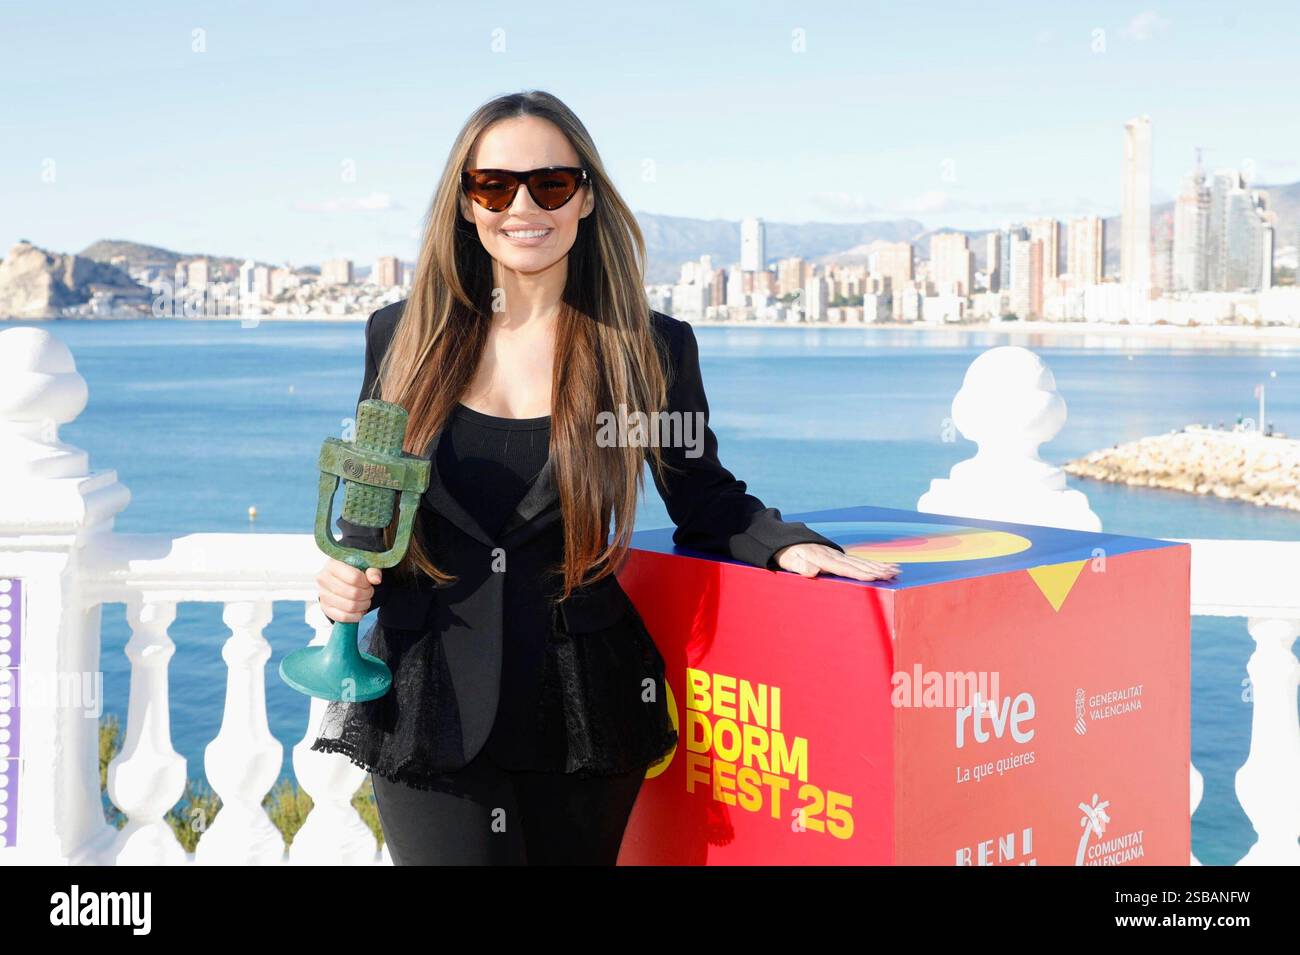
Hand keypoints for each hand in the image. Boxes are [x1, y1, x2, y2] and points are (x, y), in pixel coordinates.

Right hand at [317, 559, 382, 622]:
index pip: (354, 577)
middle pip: (353, 593)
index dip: (366, 583)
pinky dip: (356, 616)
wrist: (339, 579)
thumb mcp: (365, 565)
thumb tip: (376, 580)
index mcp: (333, 564)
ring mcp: (323, 595)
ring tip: (366, 600)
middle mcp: (324, 579)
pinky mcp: (325, 608)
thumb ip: (372, 570)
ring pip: (350, 606)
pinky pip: (343, 617)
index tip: (369, 583)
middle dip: (367, 595)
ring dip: (363, 605)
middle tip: (369, 592)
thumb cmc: (353, 570)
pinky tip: (359, 610)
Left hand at [772, 543, 900, 580]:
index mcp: (822, 558)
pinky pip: (856, 560)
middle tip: (895, 572)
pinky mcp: (836, 555)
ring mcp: (835, 554)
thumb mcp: (788, 560)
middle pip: (858, 563)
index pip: (845, 567)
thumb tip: (813, 571)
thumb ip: (800, 566)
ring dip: (878, 566)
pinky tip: (882, 567)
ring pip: (860, 561)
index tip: (876, 576)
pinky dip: (870, 564)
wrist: (782, 539)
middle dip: (877, 568)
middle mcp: (832, 555)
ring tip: (896, 570)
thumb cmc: (784, 554)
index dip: (860, 572)